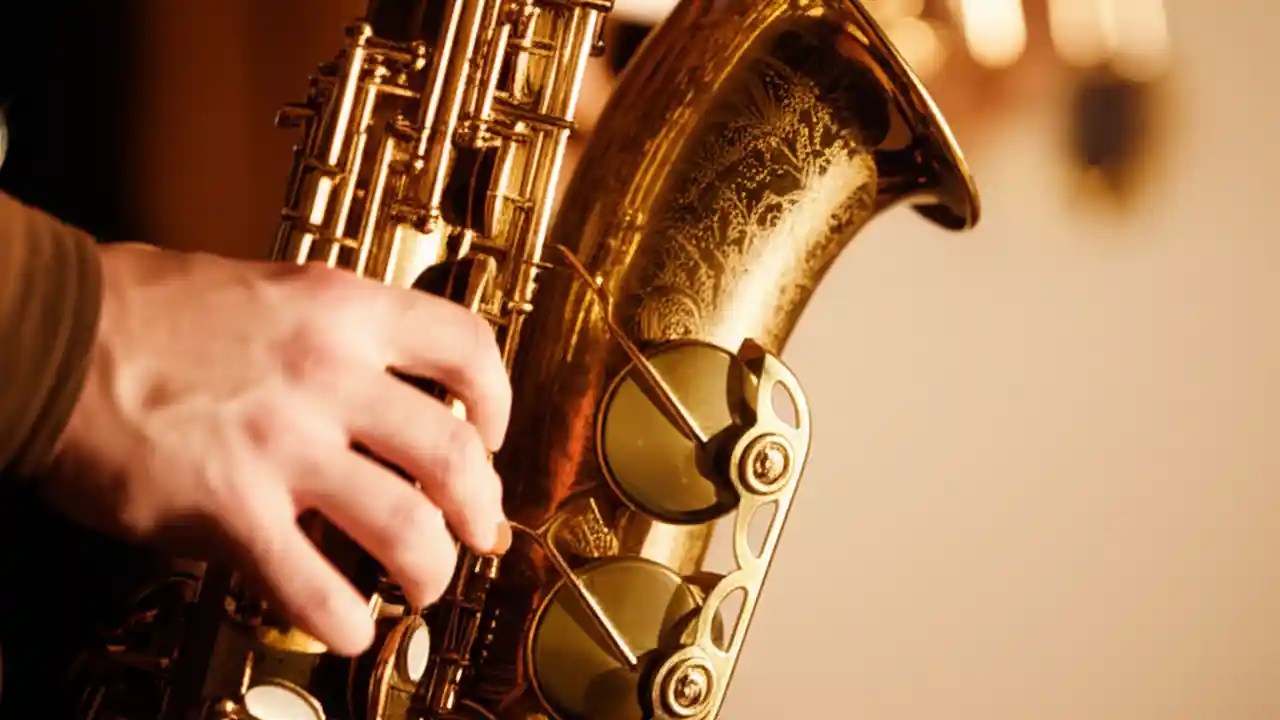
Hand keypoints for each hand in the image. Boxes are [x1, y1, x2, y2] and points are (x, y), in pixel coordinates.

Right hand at [43, 243, 511, 655]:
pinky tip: (348, 626)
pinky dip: (345, 619)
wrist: (54, 333)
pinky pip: (314, 585)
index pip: (465, 346)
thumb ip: (339, 341)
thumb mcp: (271, 293)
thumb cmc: (151, 311)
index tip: (493, 432)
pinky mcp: (230, 508)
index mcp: (343, 313)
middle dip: (481, 507)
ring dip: (430, 569)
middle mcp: (327, 376)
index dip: (498, 398)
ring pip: (405, 524)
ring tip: (423, 584)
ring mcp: (282, 444)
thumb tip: (391, 398)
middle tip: (479, 530)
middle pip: (454, 453)